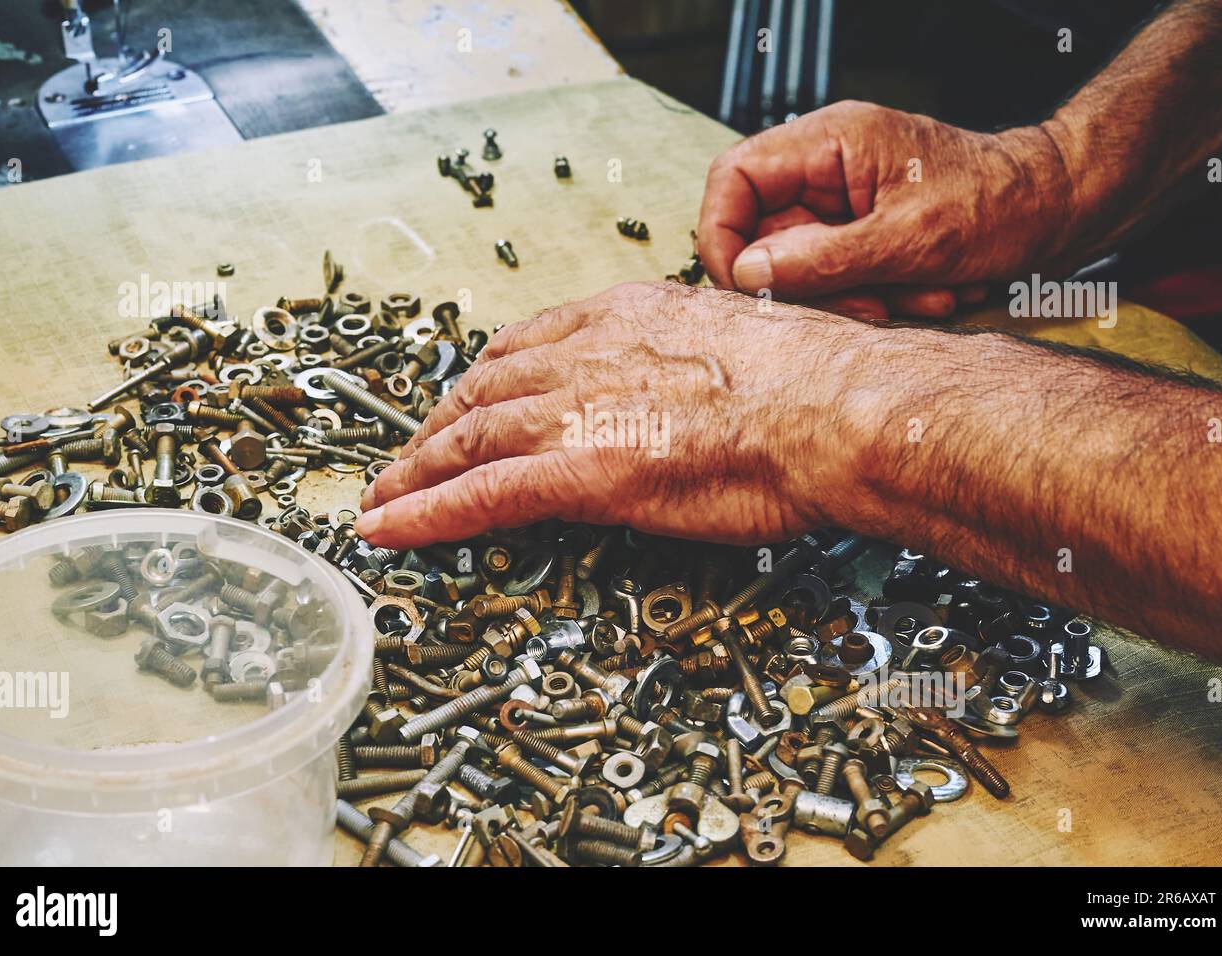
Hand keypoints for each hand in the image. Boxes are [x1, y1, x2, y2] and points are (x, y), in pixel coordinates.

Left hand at [356, 283, 879, 548]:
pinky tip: (389, 527)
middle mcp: (588, 353)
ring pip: (467, 439)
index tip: (468, 399)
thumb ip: (687, 362)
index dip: (485, 379)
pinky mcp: (579, 472)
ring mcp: (577, 411)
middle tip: (411, 454)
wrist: (837, 408)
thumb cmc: (817, 383)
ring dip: (416, 470)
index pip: (528, 344)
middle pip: (482, 388)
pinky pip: (480, 494)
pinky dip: (425, 512)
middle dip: (438, 425)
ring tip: (384, 496)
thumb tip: (686, 388)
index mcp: (629, 314)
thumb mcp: (738, 345)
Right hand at [697, 100, 1077, 319]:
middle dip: (808, 284)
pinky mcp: (864, 233)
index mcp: (828, 142)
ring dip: (851, 298)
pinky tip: (924, 294)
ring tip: (912, 297)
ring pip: (804, 267)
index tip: (743, 288)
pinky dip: (875, 297)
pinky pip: (841, 277)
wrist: (1063, 207)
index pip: (732, 179)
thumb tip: (748, 276)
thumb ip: (821, 260)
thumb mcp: (909, 241)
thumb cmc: (1000, 203)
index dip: (722, 235)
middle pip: (765, 234)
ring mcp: (845, 202)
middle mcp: (827, 167)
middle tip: (861, 305)